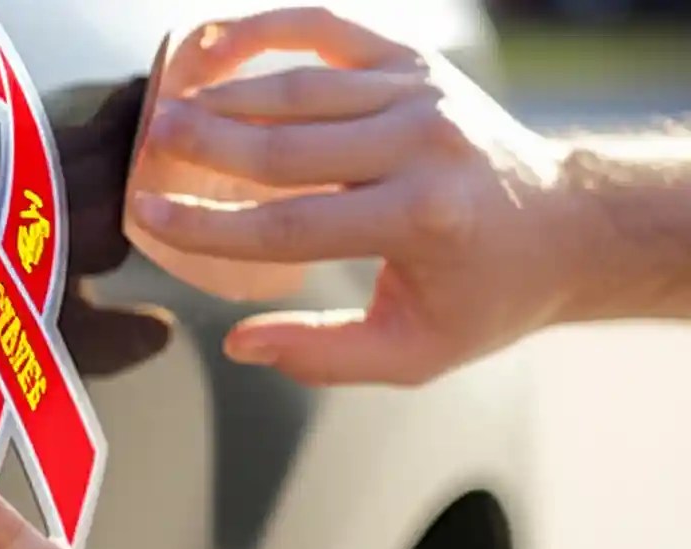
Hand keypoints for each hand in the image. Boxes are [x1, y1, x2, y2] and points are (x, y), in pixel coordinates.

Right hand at [130, 7, 604, 385]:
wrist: (565, 222)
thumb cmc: (484, 293)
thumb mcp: (416, 353)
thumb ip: (325, 356)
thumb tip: (239, 343)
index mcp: (422, 218)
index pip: (289, 224)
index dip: (210, 225)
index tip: (150, 215)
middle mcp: (422, 143)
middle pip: (283, 144)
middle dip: (204, 143)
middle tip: (144, 146)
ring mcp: (419, 91)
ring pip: (295, 87)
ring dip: (222, 95)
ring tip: (165, 106)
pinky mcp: (414, 61)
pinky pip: (324, 31)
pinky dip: (264, 31)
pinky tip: (212, 42)